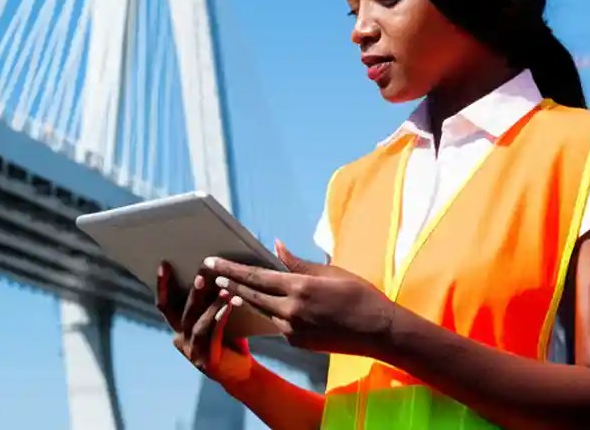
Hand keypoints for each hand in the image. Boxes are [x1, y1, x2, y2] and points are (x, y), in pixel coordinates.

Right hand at [156, 262, 253, 384]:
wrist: (241, 372)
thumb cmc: (229, 339)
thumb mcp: (216, 318)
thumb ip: (209, 300)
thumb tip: (215, 269)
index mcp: (179, 328)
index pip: (165, 306)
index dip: (163, 286)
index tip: (164, 264)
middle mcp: (181, 340)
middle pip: (183, 313)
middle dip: (193, 293)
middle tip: (201, 275)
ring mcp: (192, 353)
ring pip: (198, 325)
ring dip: (211, 306)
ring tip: (224, 289)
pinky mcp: (207, 361)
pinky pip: (213, 335)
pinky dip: (220, 318)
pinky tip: (229, 306)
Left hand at [203, 240, 398, 356]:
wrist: (378, 333)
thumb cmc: (361, 296)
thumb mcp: (332, 272)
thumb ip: (299, 263)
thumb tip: (277, 246)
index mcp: (299, 288)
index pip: (256, 276)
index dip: (232, 269)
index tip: (213, 262)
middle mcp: (291, 311)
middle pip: (251, 294)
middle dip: (230, 283)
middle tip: (210, 274)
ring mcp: (292, 331)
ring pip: (261, 310)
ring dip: (243, 299)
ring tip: (226, 289)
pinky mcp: (297, 343)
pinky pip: (276, 324)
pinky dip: (267, 312)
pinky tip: (259, 304)